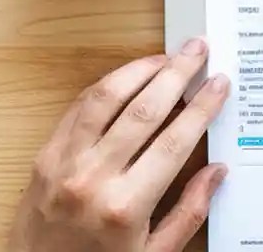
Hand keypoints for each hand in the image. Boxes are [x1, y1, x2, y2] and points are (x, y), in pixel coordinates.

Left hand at [8, 39, 230, 251]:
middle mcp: (93, 179)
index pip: (174, 141)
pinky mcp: (45, 157)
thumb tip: (217, 171)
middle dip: (176, 74)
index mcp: (126, 206)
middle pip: (144, 110)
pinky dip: (104, 87)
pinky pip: (77, 109)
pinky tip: (126, 78)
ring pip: (105, 98)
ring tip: (164, 57)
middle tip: (196, 50)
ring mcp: (64, 164)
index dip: (202, 107)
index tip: (218, 85)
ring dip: (138, 70)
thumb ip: (190, 212)